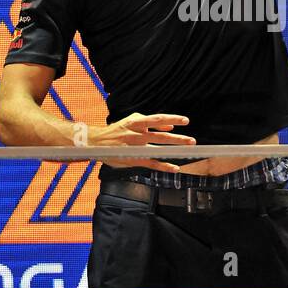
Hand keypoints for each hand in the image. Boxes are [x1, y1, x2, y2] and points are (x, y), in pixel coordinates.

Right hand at [79, 112, 196, 171]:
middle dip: (178, 139)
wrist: (96, 142)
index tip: (185, 121)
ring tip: (187, 151)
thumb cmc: (116, 131)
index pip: (158, 119)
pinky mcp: (134, 159)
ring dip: (174, 150)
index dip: (173, 119)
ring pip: (158, 149)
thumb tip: (169, 127)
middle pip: (161, 136)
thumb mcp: (132, 121)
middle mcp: (137, 134)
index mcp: (136, 122)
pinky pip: (151, 163)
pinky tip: (174, 167)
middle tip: (192, 140)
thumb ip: (150, 123)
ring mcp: (135, 148)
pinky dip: (164, 166)